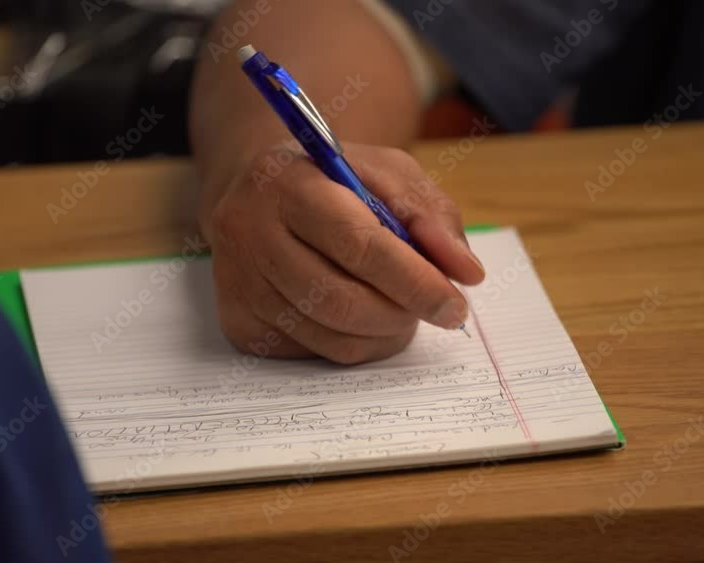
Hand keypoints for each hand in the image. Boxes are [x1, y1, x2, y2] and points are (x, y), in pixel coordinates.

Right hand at [198, 142, 485, 363]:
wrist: (259, 194)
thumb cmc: (334, 182)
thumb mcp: (387, 174)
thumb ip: (431, 215)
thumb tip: (466, 273)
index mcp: (288, 182)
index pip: (358, 244)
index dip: (414, 281)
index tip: (456, 304)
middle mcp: (249, 232)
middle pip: (341, 300)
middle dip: (402, 313)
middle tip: (436, 310)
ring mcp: (237, 282)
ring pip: (330, 336)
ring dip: (383, 333)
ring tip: (400, 306)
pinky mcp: (237, 321)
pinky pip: (313, 353)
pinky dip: (355, 343)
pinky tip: (361, 315)